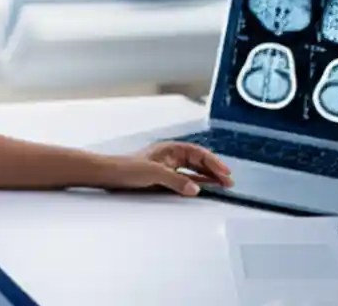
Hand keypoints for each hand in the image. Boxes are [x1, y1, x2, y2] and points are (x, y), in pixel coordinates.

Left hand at [99, 142, 233, 195]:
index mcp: (170, 149)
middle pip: (198, 161)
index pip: (198, 153)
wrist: (109, 175)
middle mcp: (170, 157)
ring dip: (207, 177)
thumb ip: (176, 181)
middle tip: (228, 181)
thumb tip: (195, 188)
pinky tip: (202, 188)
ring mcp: (167, 167)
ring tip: (221, 185)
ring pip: (193, 171)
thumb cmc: (126, 168)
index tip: (225, 173)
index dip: (213, 163)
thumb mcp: (154, 174)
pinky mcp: (162, 178)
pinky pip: (184, 179)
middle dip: (214, 170)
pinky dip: (195, 183)